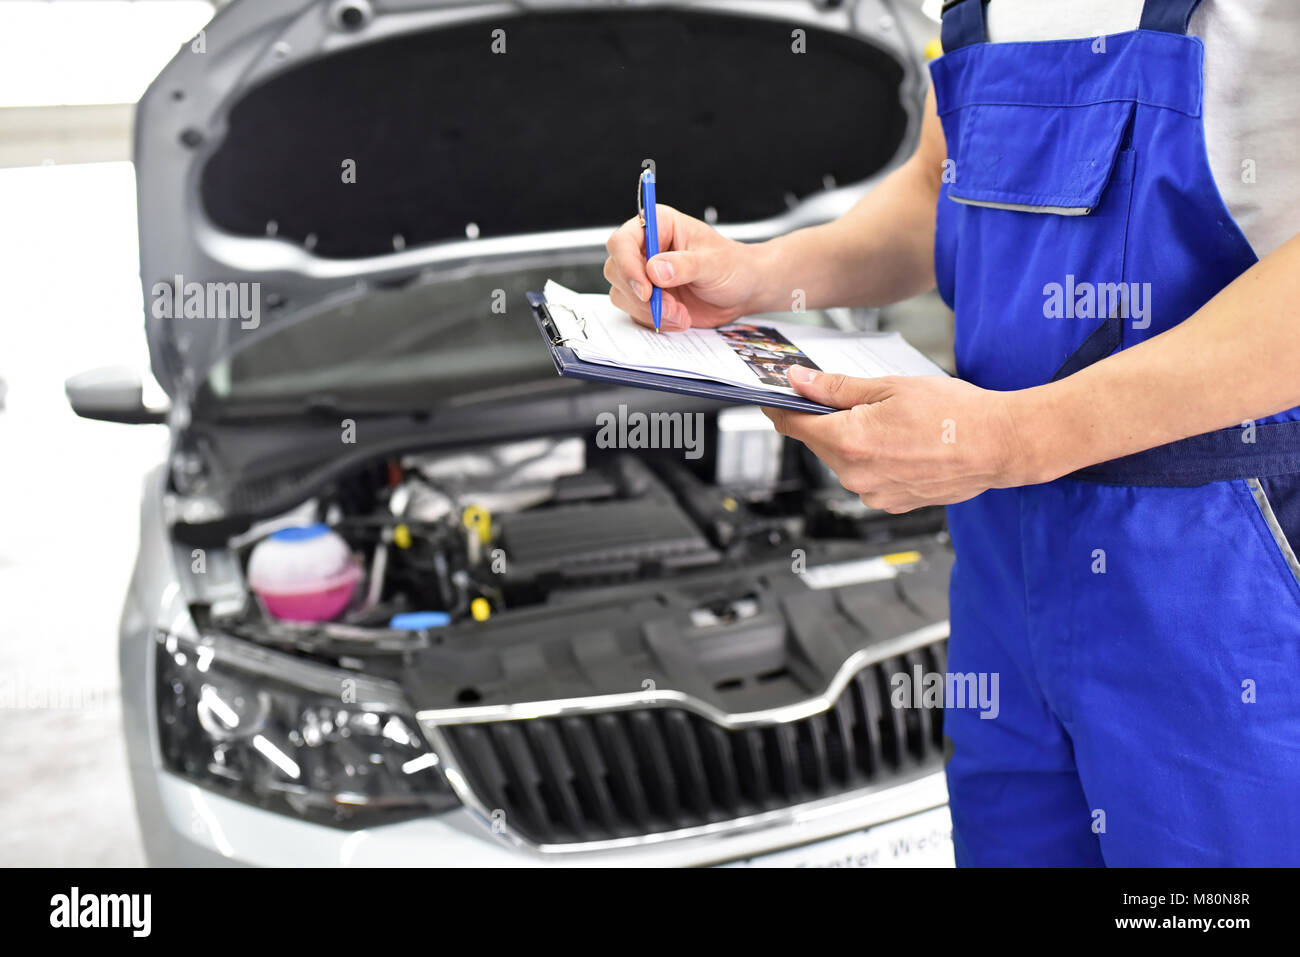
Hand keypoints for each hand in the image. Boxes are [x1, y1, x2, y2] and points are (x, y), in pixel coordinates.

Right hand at [604, 205, 762, 329]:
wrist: (743, 290)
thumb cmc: (733, 266)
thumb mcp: (714, 262)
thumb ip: (685, 265)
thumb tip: (656, 270)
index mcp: (658, 226)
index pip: (623, 241)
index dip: (628, 266)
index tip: (646, 290)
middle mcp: (645, 248)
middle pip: (616, 270)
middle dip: (642, 295)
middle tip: (670, 305)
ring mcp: (644, 275)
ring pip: (623, 294)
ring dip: (651, 310)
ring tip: (681, 312)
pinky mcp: (647, 298)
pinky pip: (636, 312)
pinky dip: (657, 320)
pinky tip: (680, 316)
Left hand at [763, 367, 1032, 511]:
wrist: (999, 446)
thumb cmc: (954, 413)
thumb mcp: (891, 387)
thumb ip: (837, 388)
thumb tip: (799, 381)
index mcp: (850, 441)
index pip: (793, 425)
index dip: (781, 407)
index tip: (775, 397)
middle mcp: (855, 475)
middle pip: (818, 443)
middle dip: (824, 420)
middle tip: (850, 398)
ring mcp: (873, 494)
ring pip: (842, 460)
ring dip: (851, 440)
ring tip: (890, 421)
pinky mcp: (890, 503)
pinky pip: (866, 477)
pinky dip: (873, 458)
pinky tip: (900, 443)